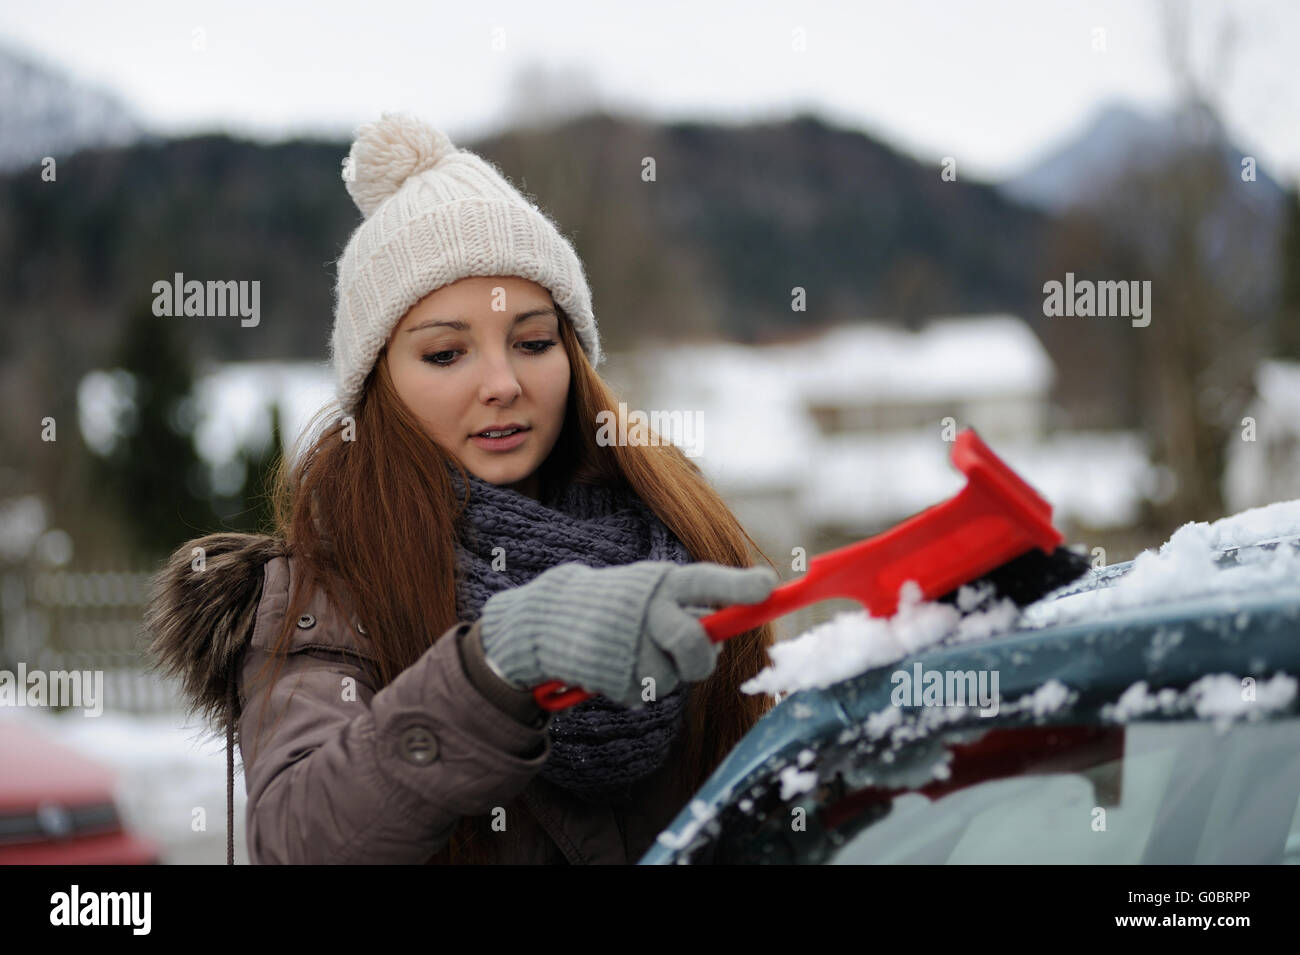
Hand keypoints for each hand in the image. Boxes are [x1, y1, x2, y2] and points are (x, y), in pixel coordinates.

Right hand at [478, 560, 778, 707]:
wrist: (549, 618)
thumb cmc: (618, 602)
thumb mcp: (652, 588)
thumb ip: (690, 604)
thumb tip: (729, 628)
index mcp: (664, 583)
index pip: (708, 582)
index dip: (739, 586)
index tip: (768, 586)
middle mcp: (648, 610)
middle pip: (695, 646)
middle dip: (699, 659)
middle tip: (691, 655)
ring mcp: (629, 644)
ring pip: (671, 678)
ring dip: (661, 673)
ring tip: (635, 650)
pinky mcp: (611, 675)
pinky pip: (643, 692)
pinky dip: (635, 684)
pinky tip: (616, 663)